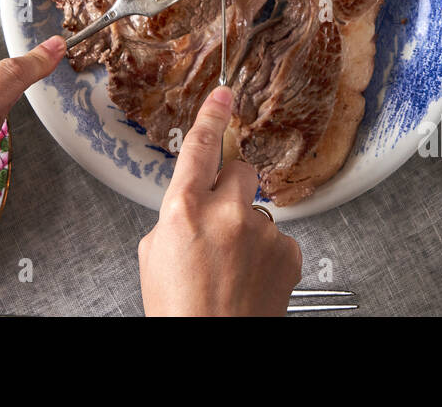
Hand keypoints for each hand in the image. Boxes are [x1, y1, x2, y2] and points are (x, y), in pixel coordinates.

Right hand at [138, 86, 301, 315]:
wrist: (211, 347)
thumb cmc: (178, 311)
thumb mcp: (153, 254)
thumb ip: (174, 216)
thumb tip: (192, 207)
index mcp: (184, 208)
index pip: (200, 145)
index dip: (212, 114)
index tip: (224, 93)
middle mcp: (226, 212)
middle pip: (238, 170)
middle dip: (229, 188)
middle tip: (219, 221)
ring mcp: (261, 231)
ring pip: (256, 210)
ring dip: (245, 229)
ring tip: (230, 268)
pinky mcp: (288, 251)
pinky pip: (277, 238)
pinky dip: (265, 254)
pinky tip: (249, 278)